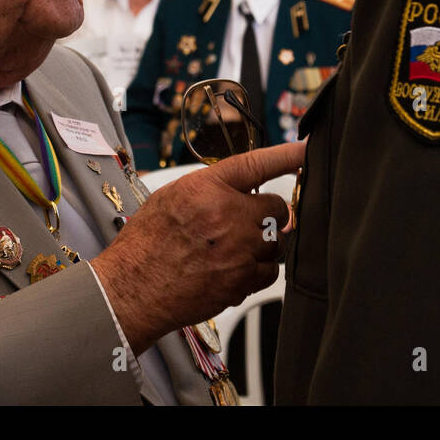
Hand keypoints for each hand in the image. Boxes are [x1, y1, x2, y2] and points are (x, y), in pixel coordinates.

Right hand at [91, 141, 302, 351]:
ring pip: (277, 242)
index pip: (257, 164)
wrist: (131, 290)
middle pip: (278, 209)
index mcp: (206, 188)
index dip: (289, 156)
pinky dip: (258, 272)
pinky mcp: (242, 280)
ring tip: (230, 251)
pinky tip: (232, 270)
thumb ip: (211, 189)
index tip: (309, 149)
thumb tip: (241, 188)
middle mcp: (226, 215)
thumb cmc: (145, 246)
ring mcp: (237, 250)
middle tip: (243, 225)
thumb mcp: (171, 198)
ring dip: (263, 246)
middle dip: (267, 216)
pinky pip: (270, 272)